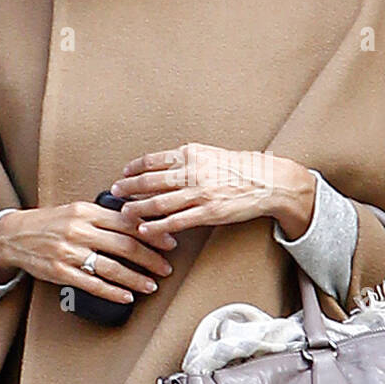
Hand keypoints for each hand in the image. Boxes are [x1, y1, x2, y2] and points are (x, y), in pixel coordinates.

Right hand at [0, 202, 175, 304]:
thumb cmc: (50, 222)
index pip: (128, 222)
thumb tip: (139, 223)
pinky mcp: (61, 272)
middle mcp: (80, 230)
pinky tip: (127, 296)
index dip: (152, 234)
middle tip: (166, 268)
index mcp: (87, 211)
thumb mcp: (77, 210)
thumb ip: (104, 216)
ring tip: (151, 285)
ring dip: (136, 278)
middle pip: (126, 246)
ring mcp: (69, 252)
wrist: (14, 235)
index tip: (169, 243)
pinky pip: (93, 284)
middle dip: (151, 259)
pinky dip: (113, 292)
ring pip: (112, 268)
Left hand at [108, 144, 316, 240]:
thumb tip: (165, 165)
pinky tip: (145, 230)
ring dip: (137, 209)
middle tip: (116, 192)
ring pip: (158, 203)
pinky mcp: (208, 213)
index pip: (154, 160)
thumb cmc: (242, 167)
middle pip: (150, 181)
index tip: (124, 173)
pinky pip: (175, 222)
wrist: (268, 182)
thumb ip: (189, 159)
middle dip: (128, 187)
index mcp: (192, 154)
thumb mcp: (212, 154)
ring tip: (125, 213)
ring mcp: (200, 194)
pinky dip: (157, 227)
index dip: (134, 168)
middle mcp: (193, 171)